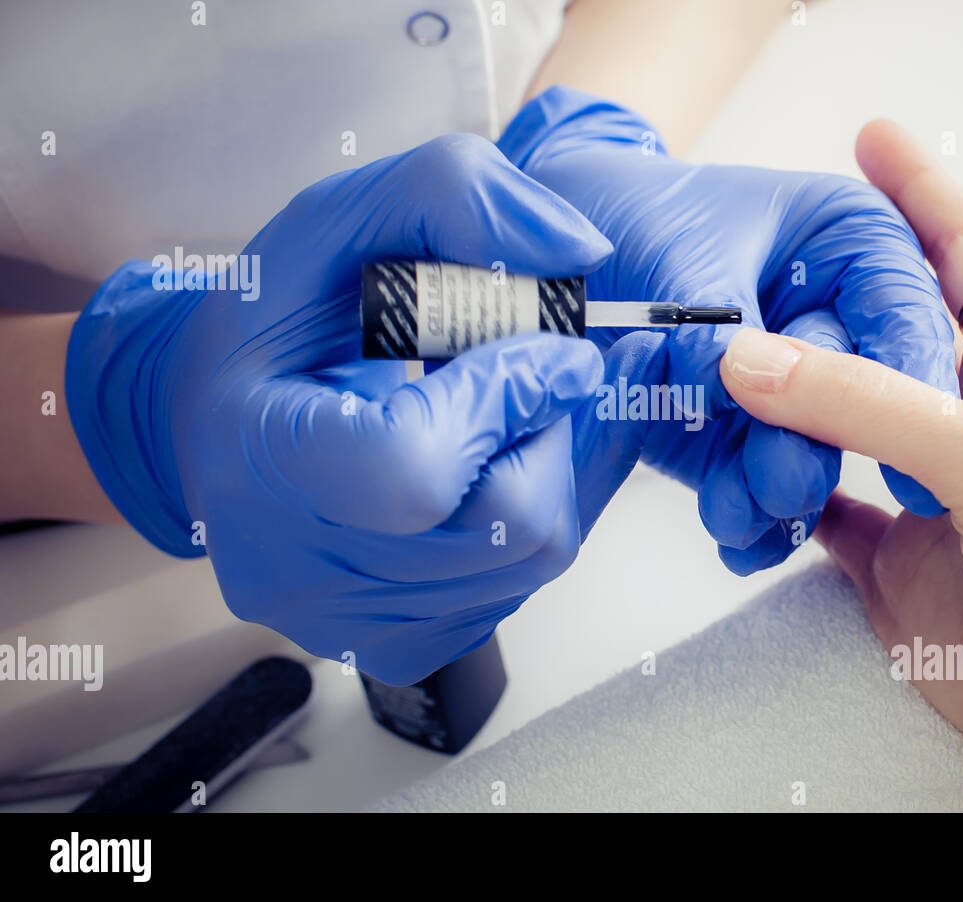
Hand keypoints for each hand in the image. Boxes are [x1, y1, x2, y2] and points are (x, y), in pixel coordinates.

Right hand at [66, 135, 628, 685]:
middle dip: (550, 426)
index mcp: (257, 458)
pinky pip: (522, 585)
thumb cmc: (280, 322)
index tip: (551, 345)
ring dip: (555, 462)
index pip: (416, 468)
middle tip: (533, 372)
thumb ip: (453, 196)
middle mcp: (295, 567)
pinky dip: (541, 507)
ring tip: (510, 408)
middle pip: (507, 524)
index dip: (508, 398)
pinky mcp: (400, 645)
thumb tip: (583, 253)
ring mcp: (349, 622)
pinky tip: (500, 459)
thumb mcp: (341, 220)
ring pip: (533, 557)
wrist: (227, 421)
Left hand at [498, 87, 957, 574]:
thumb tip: (736, 382)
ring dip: (775, 493)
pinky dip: (746, 518)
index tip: (907, 448)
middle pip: (862, 402)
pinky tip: (731, 538)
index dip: (914, 385)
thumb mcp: (684, 252)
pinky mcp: (742, 439)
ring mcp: (790, 391)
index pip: (906, 317)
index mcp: (855, 248)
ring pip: (811, 456)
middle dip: (820, 448)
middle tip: (781, 485)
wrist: (550, 254)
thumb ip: (721, 323)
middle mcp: (837, 324)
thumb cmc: (629, 213)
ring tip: (734, 514)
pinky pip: (760, 488)